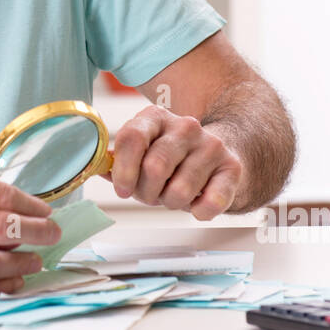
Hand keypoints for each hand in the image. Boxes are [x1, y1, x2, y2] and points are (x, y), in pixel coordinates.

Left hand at [107, 105, 245, 219]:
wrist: (220, 154)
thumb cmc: (173, 159)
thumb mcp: (143, 152)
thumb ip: (118, 161)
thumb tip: (97, 168)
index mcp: (155, 117)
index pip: (132, 137)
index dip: (123, 169)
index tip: (122, 189)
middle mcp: (185, 126)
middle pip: (155, 167)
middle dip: (147, 193)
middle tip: (151, 195)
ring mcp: (211, 144)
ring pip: (180, 190)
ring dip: (171, 203)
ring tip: (174, 194)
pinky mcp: (232, 167)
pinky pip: (211, 202)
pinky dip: (199, 212)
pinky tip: (197, 203)